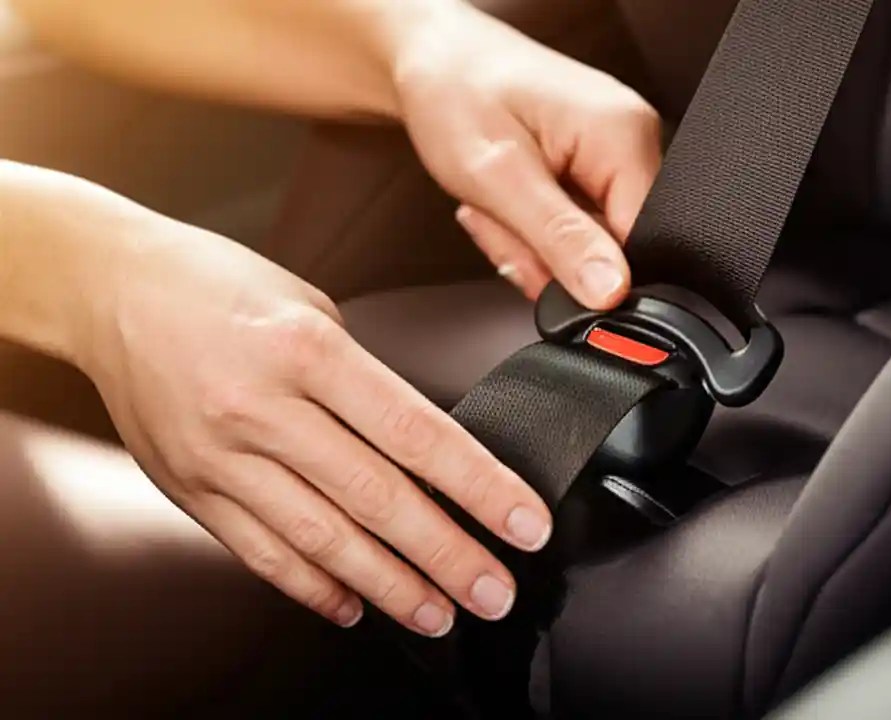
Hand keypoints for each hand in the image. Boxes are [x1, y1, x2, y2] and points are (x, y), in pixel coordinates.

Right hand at [79, 224, 553, 636]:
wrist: (107, 288)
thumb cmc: (220, 286)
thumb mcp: (312, 307)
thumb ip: (366, 378)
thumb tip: (428, 448)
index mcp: (307, 349)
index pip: (417, 433)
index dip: (480, 487)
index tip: (524, 524)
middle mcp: (261, 407)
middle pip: (376, 498)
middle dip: (447, 554)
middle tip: (495, 591)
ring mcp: (219, 455)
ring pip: (321, 538)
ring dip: (390, 585)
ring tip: (439, 614)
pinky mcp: (188, 488)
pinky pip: (260, 552)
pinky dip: (312, 586)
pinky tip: (353, 606)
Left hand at [388, 4, 662, 305]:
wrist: (433, 61)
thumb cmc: (455, 95)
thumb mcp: (499, 179)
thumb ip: (560, 239)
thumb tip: (610, 292)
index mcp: (623, 135)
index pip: (643, 243)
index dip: (588, 272)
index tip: (534, 259)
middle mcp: (632, 139)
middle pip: (615, 248)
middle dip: (549, 256)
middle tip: (500, 222)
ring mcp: (616, 151)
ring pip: (592, 244)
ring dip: (535, 243)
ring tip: (497, 207)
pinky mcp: (595, 164)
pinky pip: (580, 226)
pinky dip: (537, 228)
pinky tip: (510, 204)